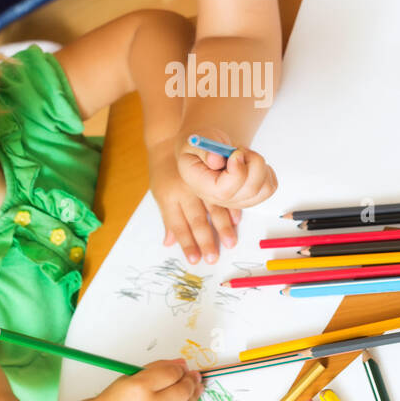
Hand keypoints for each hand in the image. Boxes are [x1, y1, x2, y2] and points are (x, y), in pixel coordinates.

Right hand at [97, 359, 204, 400]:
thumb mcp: (131, 378)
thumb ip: (158, 369)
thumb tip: (183, 364)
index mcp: (140, 388)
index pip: (172, 373)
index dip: (180, 369)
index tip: (182, 368)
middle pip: (183, 390)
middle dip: (190, 381)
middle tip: (192, 376)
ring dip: (191, 395)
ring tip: (191, 388)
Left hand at [148, 140, 240, 263]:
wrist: (177, 140)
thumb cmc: (168, 170)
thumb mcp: (161, 192)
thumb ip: (168, 219)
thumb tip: (167, 243)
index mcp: (168, 196)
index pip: (177, 224)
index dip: (186, 244)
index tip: (195, 260)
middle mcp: (184, 190)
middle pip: (196, 219)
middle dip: (206, 241)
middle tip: (213, 258)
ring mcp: (200, 181)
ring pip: (213, 207)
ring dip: (223, 227)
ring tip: (231, 243)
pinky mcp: (212, 174)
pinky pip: (224, 193)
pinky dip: (231, 207)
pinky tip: (237, 220)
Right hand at [176, 128, 278, 211]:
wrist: (209, 151)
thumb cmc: (203, 147)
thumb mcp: (197, 141)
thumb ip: (205, 149)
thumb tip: (216, 160)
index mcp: (202, 186)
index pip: (224, 191)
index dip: (237, 172)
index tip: (237, 154)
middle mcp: (220, 199)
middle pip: (249, 190)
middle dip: (252, 162)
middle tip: (240, 150)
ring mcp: (238, 200)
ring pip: (263, 189)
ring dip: (259, 166)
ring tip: (245, 156)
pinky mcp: (251, 197)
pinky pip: (270, 187)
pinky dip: (266, 171)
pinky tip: (251, 163)